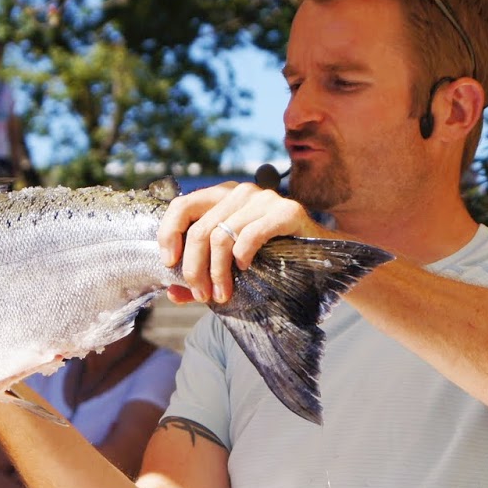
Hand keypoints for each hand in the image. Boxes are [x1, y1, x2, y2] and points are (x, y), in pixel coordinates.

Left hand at [157, 182, 325, 304]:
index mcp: (220, 197)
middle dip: (194, 267)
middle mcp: (239, 192)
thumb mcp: (229, 269)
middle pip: (199, 229)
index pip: (181, 206)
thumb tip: (171, 293)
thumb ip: (200, 278)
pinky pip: (251, 234)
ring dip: (217, 272)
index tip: (169, 263)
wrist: (319, 261)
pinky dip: (242, 256)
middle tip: (201, 294)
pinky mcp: (286, 210)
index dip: (169, 235)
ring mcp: (263, 198)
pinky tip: (245, 268)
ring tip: (222, 295)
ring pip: (221, 235)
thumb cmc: (269, 261)